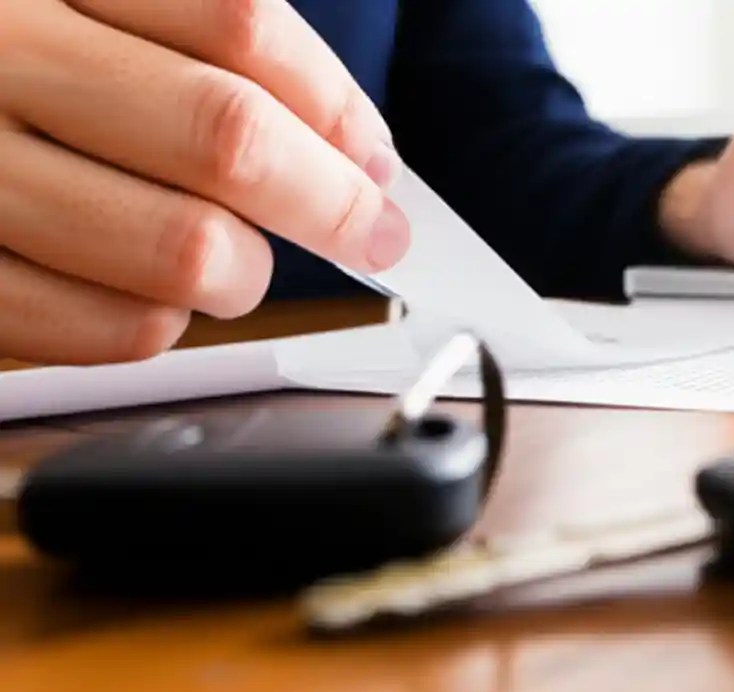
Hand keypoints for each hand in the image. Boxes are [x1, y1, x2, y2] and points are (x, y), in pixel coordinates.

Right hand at [0, 0, 408, 364]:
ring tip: (242, 261)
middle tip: (368, 226)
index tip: (374, 157)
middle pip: (222, 136)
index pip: (237, 28)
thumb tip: (350, 143)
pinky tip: (154, 296)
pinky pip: (108, 330)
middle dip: (327, 198)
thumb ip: (192, 41)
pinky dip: (163, 324)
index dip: (334, 104)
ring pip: (178, 250)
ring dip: (246, 270)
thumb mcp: (71, 12)